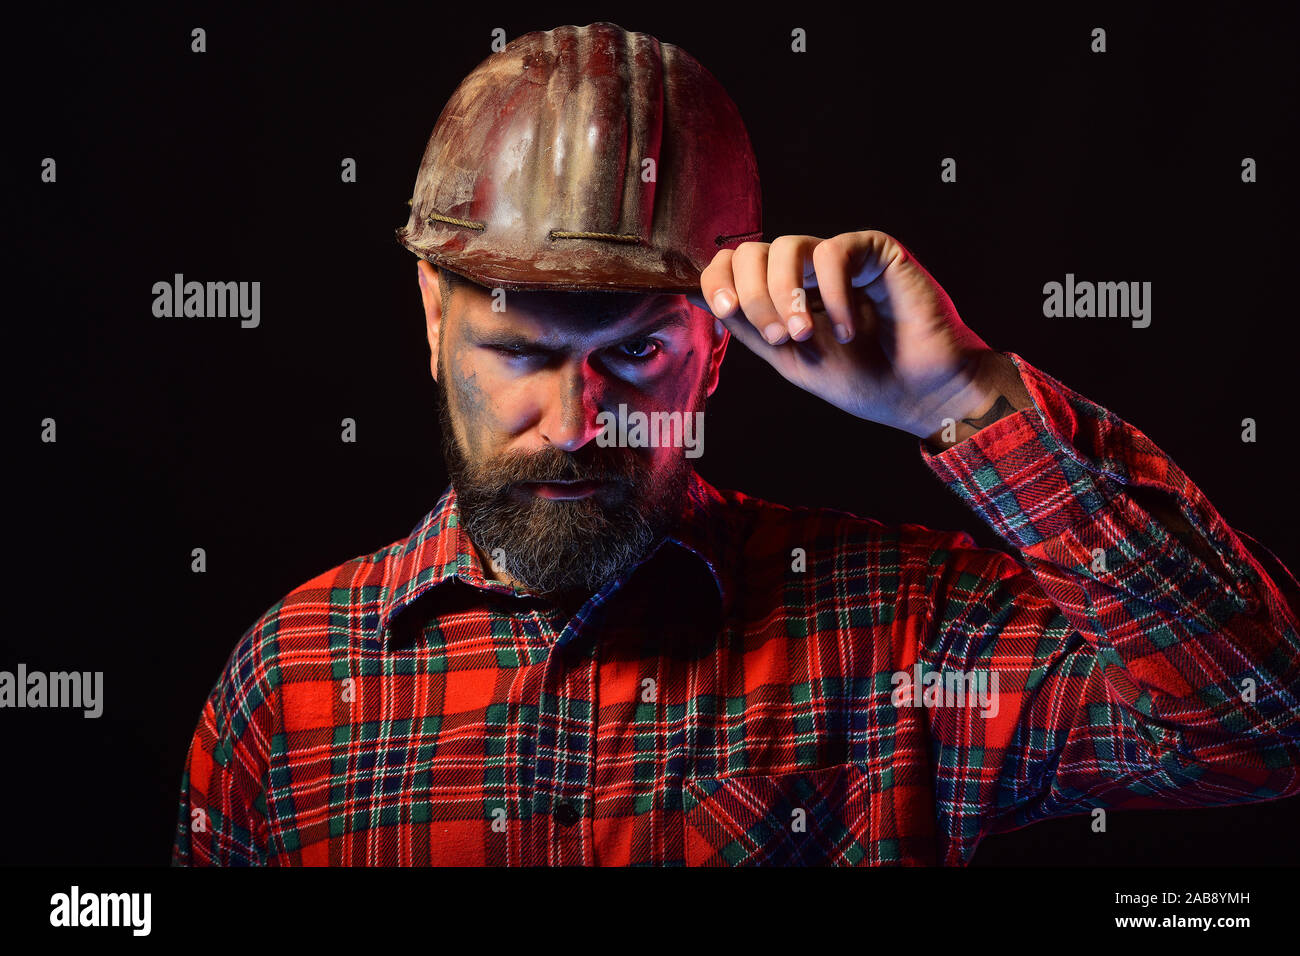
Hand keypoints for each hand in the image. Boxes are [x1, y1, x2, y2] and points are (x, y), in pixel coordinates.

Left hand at [688, 230, 1015, 441]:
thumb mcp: (790, 358)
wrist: (922, 394)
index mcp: (786, 292)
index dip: (719, 279)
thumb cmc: (864, 380)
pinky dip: (832, 295)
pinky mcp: (877, 252)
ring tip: (805, 334)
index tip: (725, 310)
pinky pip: (835, 252)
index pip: (735, 264)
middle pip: (753, 250)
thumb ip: (748, 326)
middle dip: (755, 295)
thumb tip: (698, 297)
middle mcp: (810, 270)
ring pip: (788, 246)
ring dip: (785, 294)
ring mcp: (843, 258)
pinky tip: (847, 328)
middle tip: (780, 336)